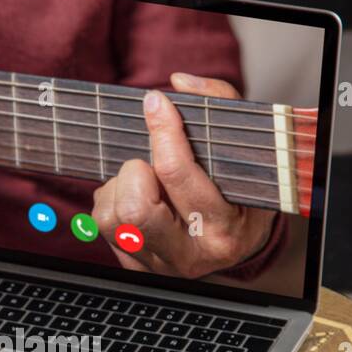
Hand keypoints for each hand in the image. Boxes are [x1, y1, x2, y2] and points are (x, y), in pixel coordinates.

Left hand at [91, 72, 278, 278]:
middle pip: (134, 210)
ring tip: (145, 180)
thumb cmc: (242, 189)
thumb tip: (178, 84)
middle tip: (150, 163)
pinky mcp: (134, 267)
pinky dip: (113, 200)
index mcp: (223, 230)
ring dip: (119, 186)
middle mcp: (189, 256)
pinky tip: (138, 197)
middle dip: (135, 172)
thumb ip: (220, 105)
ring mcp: (158, 265)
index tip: (157, 103)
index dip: (163, 133)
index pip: (176, 176)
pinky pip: (102, 225)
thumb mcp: (248, 148)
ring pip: (110, 218)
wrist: (240, 241)